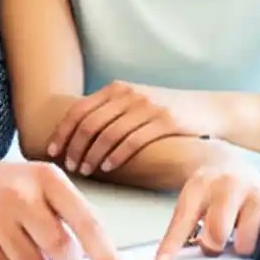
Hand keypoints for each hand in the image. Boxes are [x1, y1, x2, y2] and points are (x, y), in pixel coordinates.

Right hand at [0, 159, 129, 259]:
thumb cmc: (4, 186)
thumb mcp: (43, 184)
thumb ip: (74, 213)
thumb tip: (102, 253)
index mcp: (48, 178)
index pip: (87, 223)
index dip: (107, 257)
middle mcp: (21, 193)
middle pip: (60, 249)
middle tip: (55, 253)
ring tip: (17, 236)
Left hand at [48, 81, 206, 175]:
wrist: (207, 109)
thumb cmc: (166, 112)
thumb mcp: (136, 103)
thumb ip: (110, 112)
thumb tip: (77, 136)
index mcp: (117, 88)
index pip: (79, 109)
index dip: (62, 132)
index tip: (52, 151)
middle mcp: (129, 94)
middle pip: (89, 122)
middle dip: (74, 147)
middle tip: (69, 167)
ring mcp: (147, 106)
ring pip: (108, 133)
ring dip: (92, 155)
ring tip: (85, 171)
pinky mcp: (165, 120)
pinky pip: (132, 140)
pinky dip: (116, 155)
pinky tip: (108, 167)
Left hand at [155, 161, 259, 259]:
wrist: (233, 165)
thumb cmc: (210, 191)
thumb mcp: (189, 202)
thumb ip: (179, 231)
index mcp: (202, 184)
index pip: (184, 220)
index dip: (172, 244)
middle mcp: (232, 185)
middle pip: (217, 233)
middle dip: (213, 246)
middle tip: (215, 241)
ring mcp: (258, 193)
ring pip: (245, 243)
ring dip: (240, 247)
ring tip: (237, 234)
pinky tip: (256, 231)